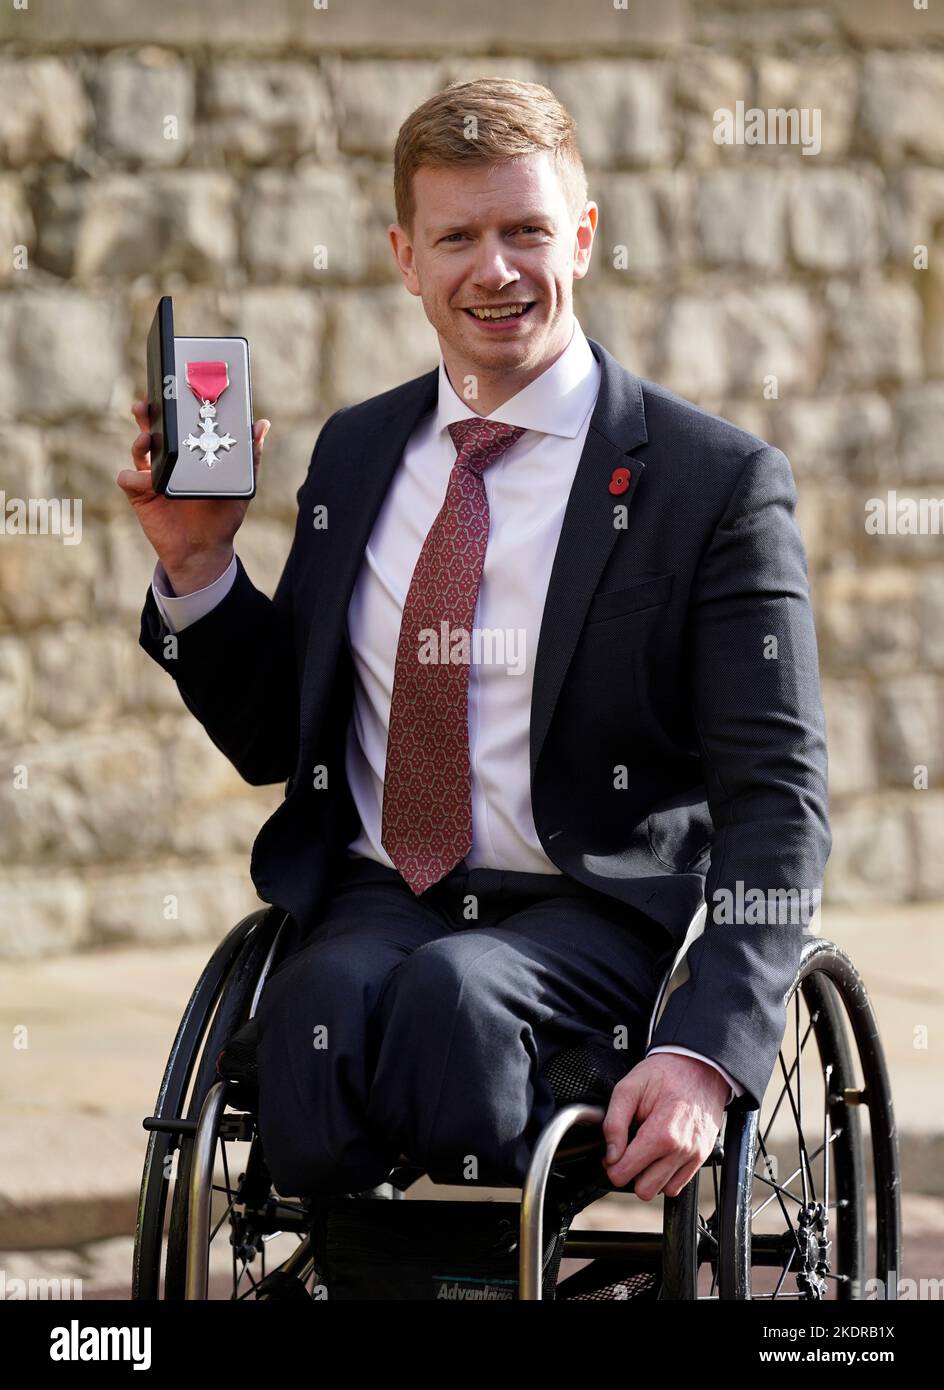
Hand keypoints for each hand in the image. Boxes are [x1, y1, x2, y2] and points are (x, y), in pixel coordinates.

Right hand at [117, 400, 270, 594]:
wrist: (205, 550)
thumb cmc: (222, 516)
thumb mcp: (240, 483)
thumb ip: (250, 455)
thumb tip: (262, 424)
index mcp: (189, 453)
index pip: (178, 423)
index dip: (172, 406)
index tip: (172, 389)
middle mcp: (168, 460)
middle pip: (152, 428)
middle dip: (147, 412)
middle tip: (148, 403)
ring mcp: (151, 476)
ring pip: (137, 448)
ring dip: (139, 440)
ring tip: (147, 439)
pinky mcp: (140, 494)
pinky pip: (128, 479)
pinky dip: (134, 476)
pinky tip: (145, 479)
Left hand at [600, 1053, 727, 1200]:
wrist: (700, 1067)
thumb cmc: (665, 1074)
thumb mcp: (629, 1087)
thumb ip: (614, 1123)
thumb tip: (610, 1155)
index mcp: (661, 1133)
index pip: (624, 1173)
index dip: (612, 1165)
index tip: (612, 1153)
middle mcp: (680, 1150)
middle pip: (643, 1190)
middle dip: (630, 1173)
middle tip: (627, 1152)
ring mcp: (694, 1156)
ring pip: (661, 1190)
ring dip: (649, 1175)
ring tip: (646, 1149)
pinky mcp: (702, 1157)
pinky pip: (678, 1186)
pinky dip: (665, 1176)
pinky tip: (659, 1154)